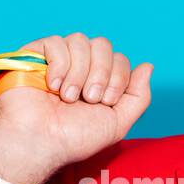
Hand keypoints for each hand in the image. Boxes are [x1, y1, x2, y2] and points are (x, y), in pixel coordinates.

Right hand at [0, 33, 153, 183]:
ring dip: (79, 72)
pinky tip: (52, 86)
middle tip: (89, 98)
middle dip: (101, 72)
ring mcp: (58, 60)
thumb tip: (148, 65)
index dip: (118, 77)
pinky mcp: (35, 55)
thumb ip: (138, 96)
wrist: (41, 143)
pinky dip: (59, 65)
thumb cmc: (75, 138)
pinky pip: (56, 42)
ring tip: (68, 97)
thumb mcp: (117, 123)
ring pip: (80, 40)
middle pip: (103, 44)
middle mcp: (80, 67)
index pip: (119, 59)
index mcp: (99, 80)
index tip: (105, 101)